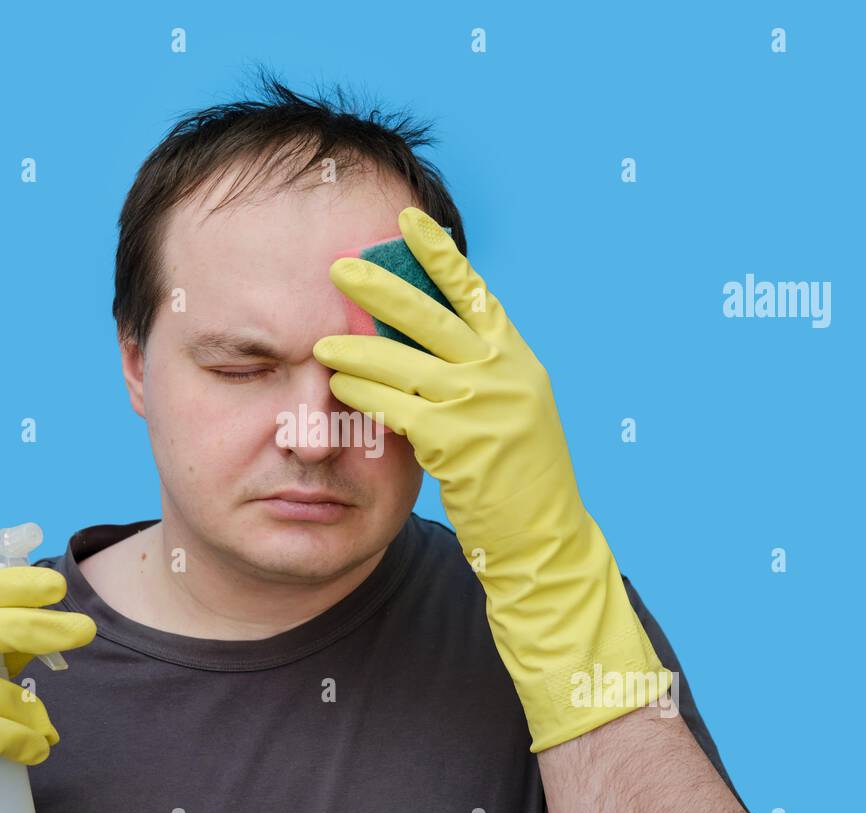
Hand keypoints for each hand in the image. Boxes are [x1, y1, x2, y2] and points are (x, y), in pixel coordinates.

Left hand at [314, 206, 670, 750]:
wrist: (545, 537)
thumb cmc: (519, 479)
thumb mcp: (509, 411)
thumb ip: (476, 372)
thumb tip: (422, 338)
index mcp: (516, 359)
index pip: (475, 294)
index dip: (440, 256)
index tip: (407, 221)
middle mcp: (505, 373)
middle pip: (433, 318)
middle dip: (383, 288)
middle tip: (340, 266)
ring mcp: (485, 407)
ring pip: (407, 363)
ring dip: (359, 349)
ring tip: (320, 340)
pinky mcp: (460, 444)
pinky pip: (399, 407)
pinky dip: (366, 393)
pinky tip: (340, 385)